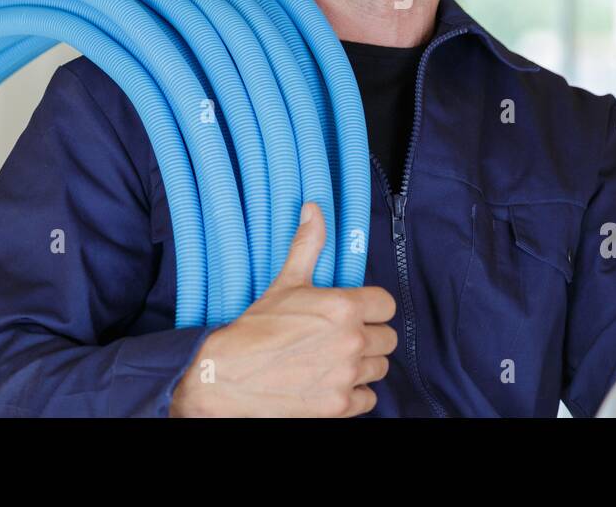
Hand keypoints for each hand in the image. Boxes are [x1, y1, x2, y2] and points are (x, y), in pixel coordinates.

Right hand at [170, 201, 397, 416]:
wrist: (227, 374)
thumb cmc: (256, 328)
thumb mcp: (285, 282)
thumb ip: (307, 245)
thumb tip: (313, 210)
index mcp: (343, 307)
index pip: (386, 305)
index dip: (373, 307)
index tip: (359, 312)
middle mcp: (351, 341)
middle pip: (388, 339)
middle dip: (370, 336)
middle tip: (345, 336)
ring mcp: (346, 375)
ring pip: (379, 368)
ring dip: (364, 364)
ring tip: (338, 359)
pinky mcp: (339, 407)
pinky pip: (368, 398)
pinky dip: (356, 393)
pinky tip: (334, 382)